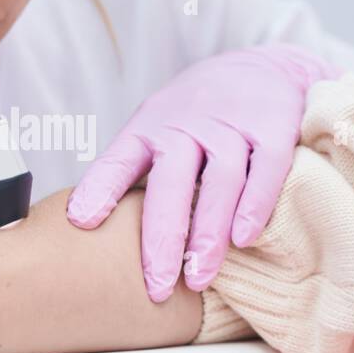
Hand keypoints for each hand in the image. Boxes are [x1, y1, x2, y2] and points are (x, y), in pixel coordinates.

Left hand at [66, 44, 340, 300]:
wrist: (263, 66)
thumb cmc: (197, 115)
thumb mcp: (156, 130)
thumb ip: (129, 172)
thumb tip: (83, 226)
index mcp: (150, 129)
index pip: (119, 160)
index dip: (99, 189)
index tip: (81, 222)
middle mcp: (187, 126)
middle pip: (170, 183)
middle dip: (161, 237)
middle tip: (155, 287)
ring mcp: (231, 126)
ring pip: (219, 181)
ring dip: (208, 233)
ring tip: (197, 279)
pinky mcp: (272, 129)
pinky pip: (265, 170)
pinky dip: (255, 204)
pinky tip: (244, 239)